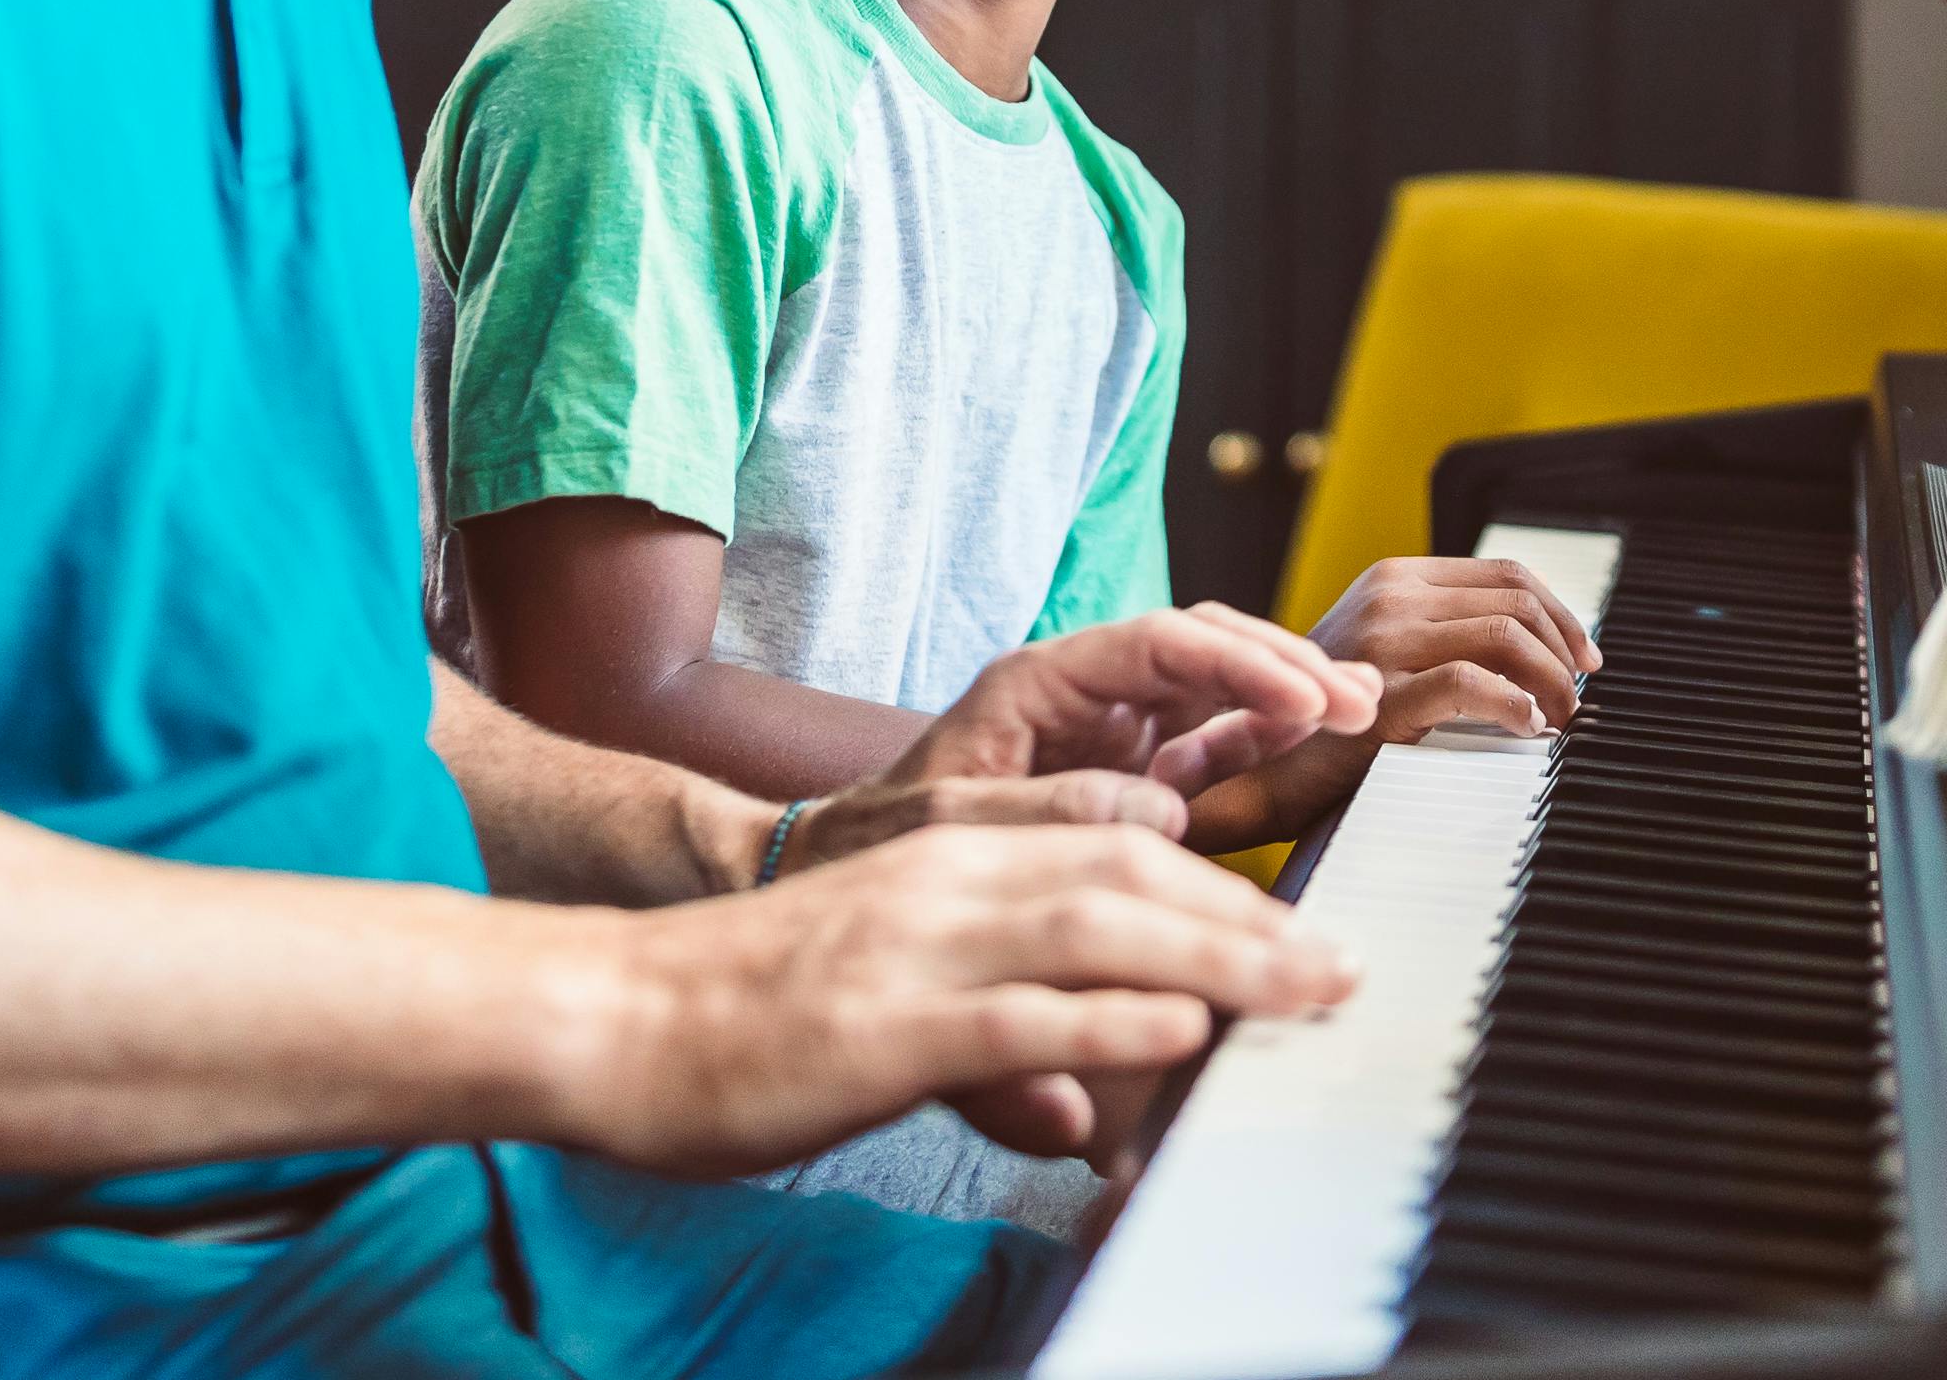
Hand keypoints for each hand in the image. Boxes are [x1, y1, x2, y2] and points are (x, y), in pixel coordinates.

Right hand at [563, 822, 1356, 1179]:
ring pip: (1099, 925)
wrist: (607, 1019)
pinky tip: (1182, 1029)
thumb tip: (1078, 1102)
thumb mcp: (883, 998)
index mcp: (941, 859)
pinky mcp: (885, 1023)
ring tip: (1306, 990)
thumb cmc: (738, 1018)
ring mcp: (915, 948)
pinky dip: (1112, 1018)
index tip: (1293, 926)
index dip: (1213, 877)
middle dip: (1247, 915)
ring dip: (1219, 954)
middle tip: (1339, 964)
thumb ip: (990, 1028)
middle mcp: (942, 883)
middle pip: (1129, 871)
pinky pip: (1020, 1011)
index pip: (1107, 843)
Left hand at [785, 604, 1386, 876]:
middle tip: (1355, 705)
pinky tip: (1316, 748)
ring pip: (1219, 691)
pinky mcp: (1126, 783)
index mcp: (1038, 682)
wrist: (837, 881)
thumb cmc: (877, 847)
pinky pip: (1210, 747)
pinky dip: (1266, 743)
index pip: (1162, 643)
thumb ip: (1044, 819)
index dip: (1243, 664)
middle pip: (1205, 650)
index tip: (1307, 698)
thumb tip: (1160, 819)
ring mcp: (1110, 735)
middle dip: (1283, 667)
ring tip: (1359, 716)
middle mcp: (1084, 695)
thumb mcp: (945, 828)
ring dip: (1287, 697)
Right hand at [1174, 558, 1604, 855]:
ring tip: (1559, 719)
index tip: (1583, 658)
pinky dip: (1518, 704)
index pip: (1506, 572)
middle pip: (1517, 599)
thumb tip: (1533, 643)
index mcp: (1393, 579)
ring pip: (1507, 635)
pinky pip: (1473, 683)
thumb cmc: (1326, 720)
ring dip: (1552, 680)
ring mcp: (1384, 643)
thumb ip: (1441, 632)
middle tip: (1578, 696)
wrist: (1257, 765)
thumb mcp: (1383, 651)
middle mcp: (1388, 597)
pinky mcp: (1384, 695)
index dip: (1559, 613)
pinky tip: (1529, 729)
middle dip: (1564, 648)